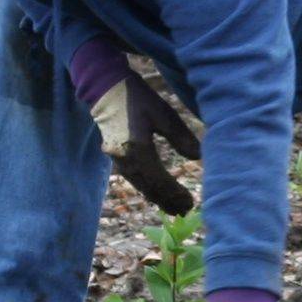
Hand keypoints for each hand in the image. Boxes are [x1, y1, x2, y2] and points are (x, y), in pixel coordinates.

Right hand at [89, 69, 202, 216]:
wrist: (104, 88)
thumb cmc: (137, 98)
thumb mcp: (163, 114)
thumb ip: (180, 137)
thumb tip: (197, 157)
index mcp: (139, 150)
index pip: (160, 181)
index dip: (175, 194)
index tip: (191, 204)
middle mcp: (126, 160)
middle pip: (150, 188)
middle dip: (168, 201)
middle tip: (185, 212)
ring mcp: (119, 160)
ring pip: (141, 186)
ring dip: (158, 198)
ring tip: (173, 208)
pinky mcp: (116, 156)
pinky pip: (135, 179)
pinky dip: (148, 189)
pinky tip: (156, 192)